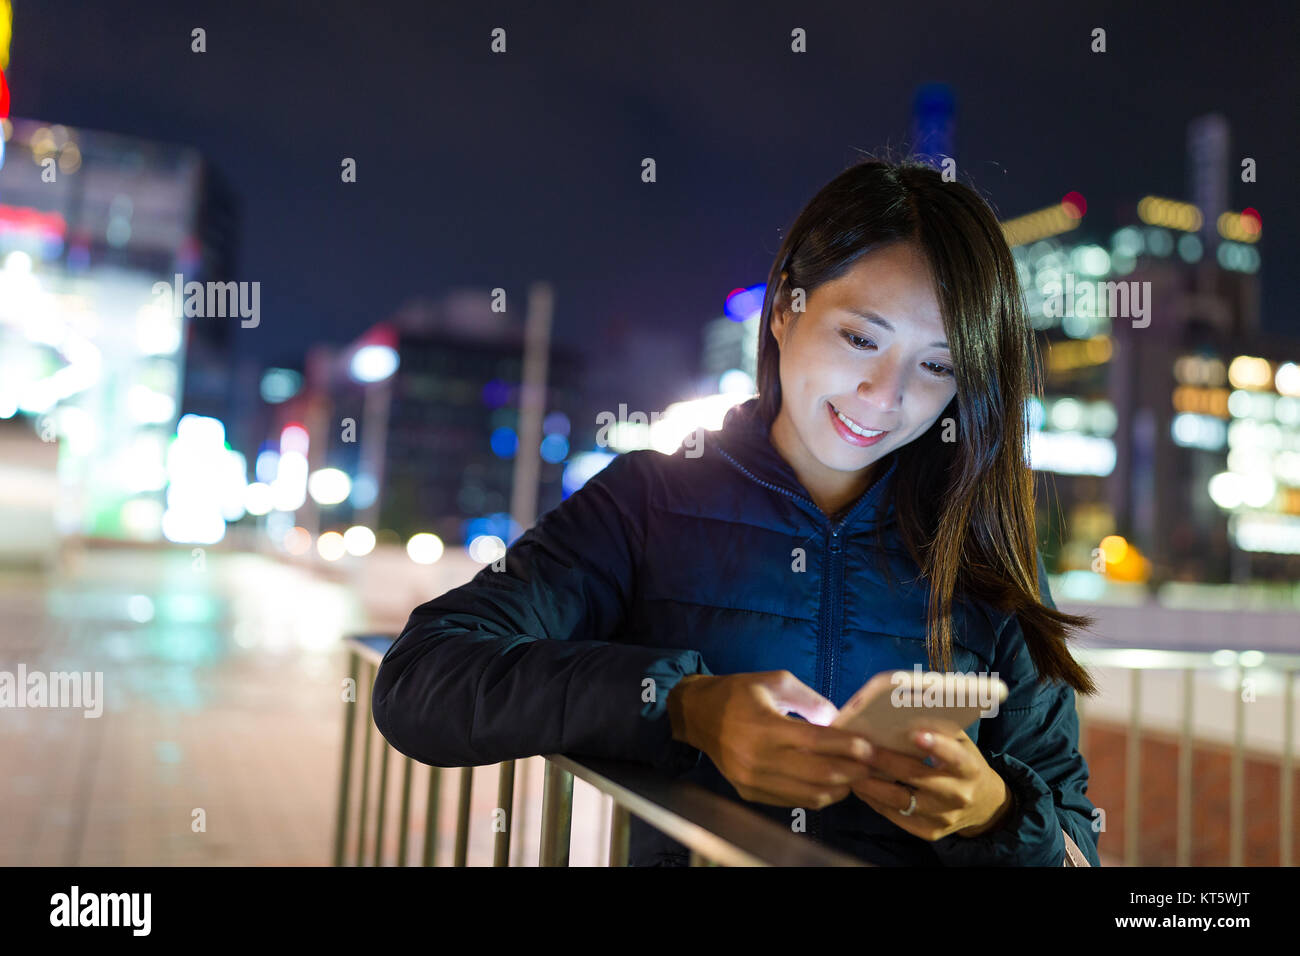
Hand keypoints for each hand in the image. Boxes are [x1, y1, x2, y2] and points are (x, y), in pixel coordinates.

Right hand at [668, 670, 876, 808]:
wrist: (698, 714)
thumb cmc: (739, 693)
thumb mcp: (776, 682)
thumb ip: (810, 701)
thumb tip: (839, 721)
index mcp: (764, 726)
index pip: (815, 741)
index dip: (846, 746)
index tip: (870, 747)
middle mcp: (758, 758)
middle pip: (817, 773)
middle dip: (852, 771)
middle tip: (872, 765)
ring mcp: (753, 780)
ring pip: (809, 794)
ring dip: (839, 788)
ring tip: (855, 776)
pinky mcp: (750, 793)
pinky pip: (792, 801)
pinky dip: (817, 795)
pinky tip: (830, 784)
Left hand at [848, 728, 1013, 840]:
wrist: (983, 804)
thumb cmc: (963, 763)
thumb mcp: (961, 744)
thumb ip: (941, 729)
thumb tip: (906, 711)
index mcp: (970, 769)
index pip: (954, 757)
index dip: (936, 746)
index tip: (914, 734)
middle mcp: (958, 795)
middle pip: (917, 777)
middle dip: (886, 761)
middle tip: (861, 748)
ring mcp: (943, 817)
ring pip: (900, 801)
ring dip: (872, 784)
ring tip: (852, 768)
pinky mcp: (929, 831)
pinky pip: (896, 816)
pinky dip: (875, 801)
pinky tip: (861, 786)